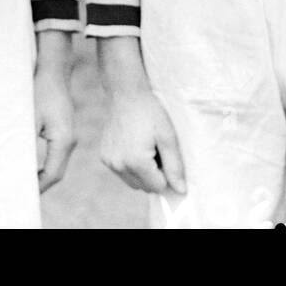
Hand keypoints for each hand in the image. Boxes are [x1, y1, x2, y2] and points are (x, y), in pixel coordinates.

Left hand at [34, 30, 76, 192]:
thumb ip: (25, 142)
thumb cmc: (41, 91)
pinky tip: (33, 168)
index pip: (53, 174)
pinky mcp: (65, 132)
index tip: (24, 195)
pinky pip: (58, 156)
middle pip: (57, 173)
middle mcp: (70, 141)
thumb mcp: (29, 117)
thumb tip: (16, 163)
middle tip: (22, 194)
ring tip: (25, 184)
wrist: (54, 71)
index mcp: (63, 140)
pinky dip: (46, 166)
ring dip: (43, 176)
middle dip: (41, 185)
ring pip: (58, 165)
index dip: (39, 188)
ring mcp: (69, 137)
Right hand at [96, 37, 184, 194]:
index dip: (166, 174)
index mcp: (136, 161)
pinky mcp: (104, 157)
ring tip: (145, 148)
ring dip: (142, 173)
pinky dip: (130, 166)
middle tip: (156, 150)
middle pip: (145, 187)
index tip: (165, 155)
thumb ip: (174, 166)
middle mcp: (119, 165)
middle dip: (154, 175)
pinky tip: (133, 146)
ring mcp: (109, 162)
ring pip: (132, 182)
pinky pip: (122, 172)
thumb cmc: (150, 112)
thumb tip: (181, 191)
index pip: (158, 187)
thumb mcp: (168, 136)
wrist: (125, 93)